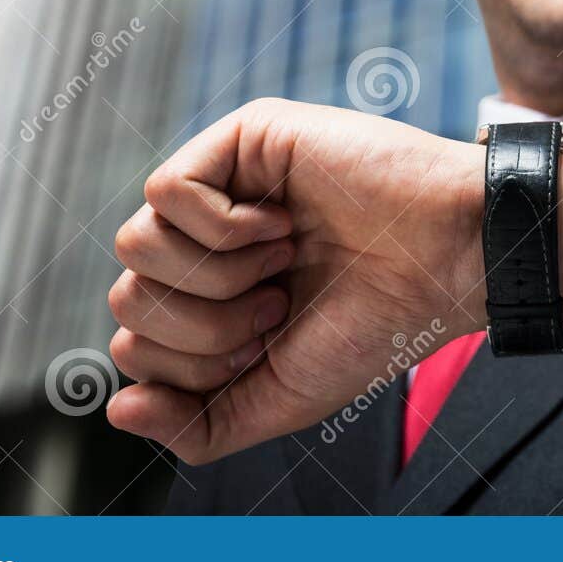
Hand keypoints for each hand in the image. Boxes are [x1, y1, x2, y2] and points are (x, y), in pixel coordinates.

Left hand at [105, 98, 486, 463]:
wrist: (445, 265)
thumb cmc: (381, 324)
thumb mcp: (282, 396)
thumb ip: (199, 422)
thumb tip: (117, 408)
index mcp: (217, 299)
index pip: (136, 341)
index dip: (194, 365)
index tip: (272, 344)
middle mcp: (211, 242)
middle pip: (128, 296)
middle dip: (206, 327)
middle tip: (278, 304)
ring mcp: (224, 187)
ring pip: (133, 244)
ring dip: (215, 275)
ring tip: (281, 262)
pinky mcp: (242, 139)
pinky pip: (165, 191)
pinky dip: (223, 228)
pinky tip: (280, 226)